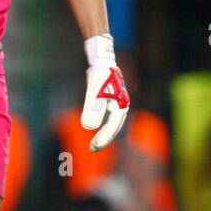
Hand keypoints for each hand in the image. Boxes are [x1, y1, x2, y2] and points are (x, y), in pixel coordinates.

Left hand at [82, 34, 129, 151]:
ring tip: (94, 145)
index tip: (94, 146)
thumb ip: (92, 108)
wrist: (102, 61)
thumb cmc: (99, 76)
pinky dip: (103, 126)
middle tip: (93, 149)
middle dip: (105, 139)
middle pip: (114, 127)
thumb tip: (88, 127)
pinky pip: (109, 118)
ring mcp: (117, 104)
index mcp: (121, 105)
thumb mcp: (94, 92)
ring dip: (104, 134)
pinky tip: (95, 130)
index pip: (113, 126)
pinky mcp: (111, 102)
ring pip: (112, 124)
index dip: (104, 137)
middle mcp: (121, 106)